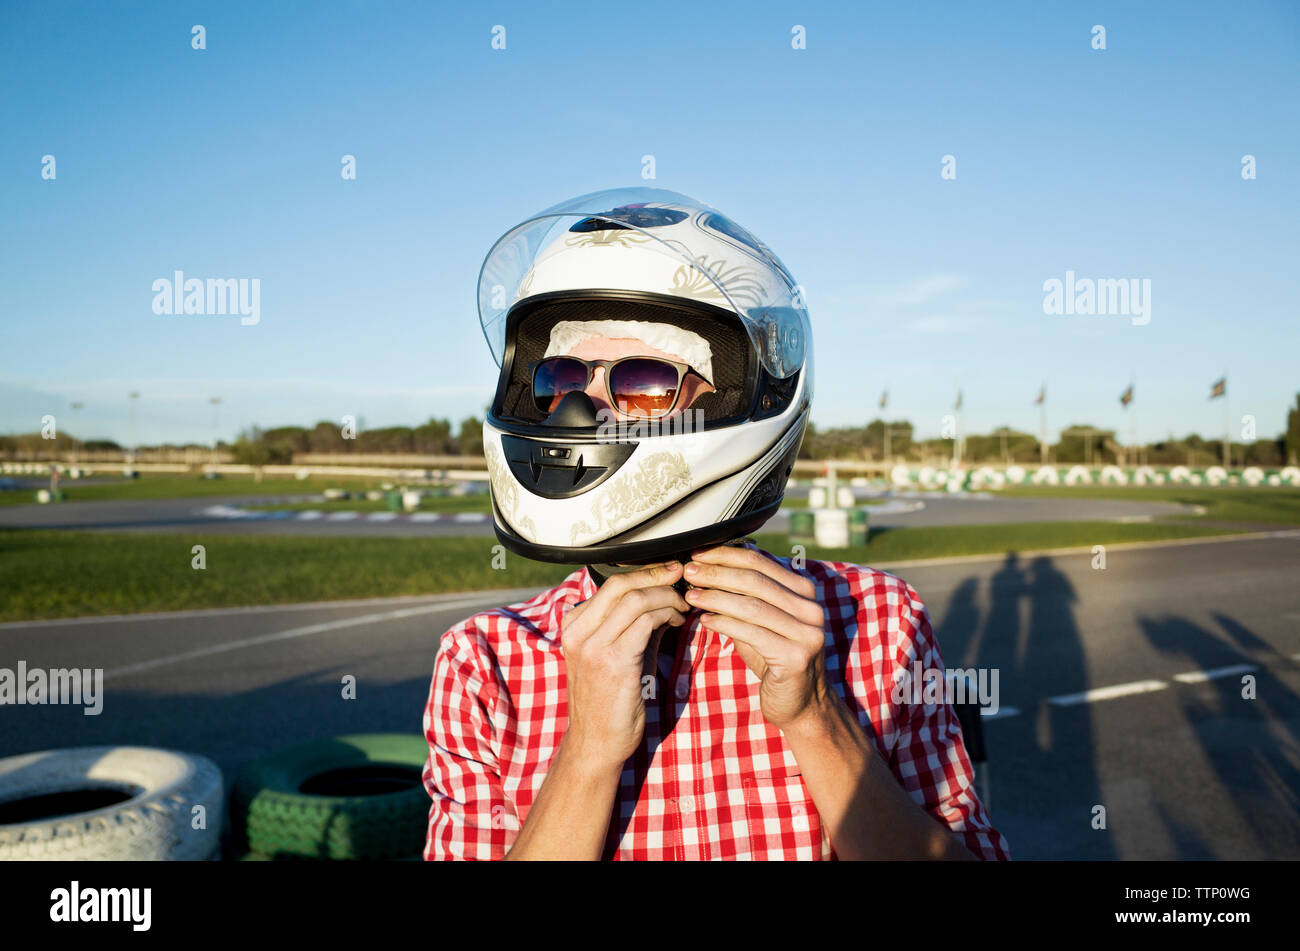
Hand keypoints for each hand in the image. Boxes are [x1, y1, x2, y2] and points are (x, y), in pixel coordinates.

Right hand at [559, 561, 689, 770]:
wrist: (597, 744)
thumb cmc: (610, 701)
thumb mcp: (618, 654)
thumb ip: (636, 625)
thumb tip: (665, 596)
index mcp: (573, 626)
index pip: (611, 584)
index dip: (645, 572)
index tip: (669, 572)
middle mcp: (578, 632)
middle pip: (620, 585)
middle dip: (657, 575)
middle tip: (681, 576)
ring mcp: (592, 647)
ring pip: (635, 600)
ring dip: (666, 597)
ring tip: (683, 606)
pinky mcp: (612, 662)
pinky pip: (645, 623)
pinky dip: (667, 614)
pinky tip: (677, 621)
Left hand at [683, 545, 828, 729]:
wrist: (801, 705)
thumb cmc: (775, 659)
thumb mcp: (761, 622)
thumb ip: (745, 596)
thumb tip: (711, 566)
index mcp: (804, 592)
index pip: (761, 562)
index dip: (726, 555)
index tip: (697, 553)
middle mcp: (811, 608)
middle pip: (756, 581)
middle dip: (717, 573)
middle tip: (689, 571)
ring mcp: (807, 632)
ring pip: (752, 606)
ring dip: (716, 598)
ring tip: (691, 595)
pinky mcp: (796, 657)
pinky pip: (752, 633)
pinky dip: (725, 624)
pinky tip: (705, 620)